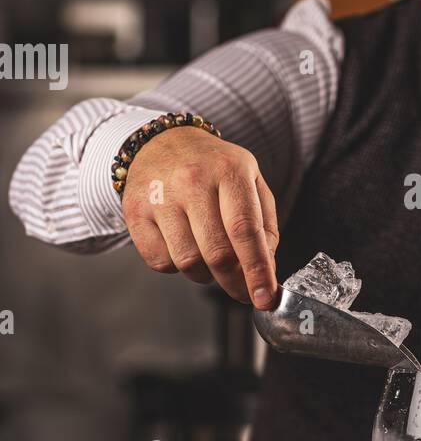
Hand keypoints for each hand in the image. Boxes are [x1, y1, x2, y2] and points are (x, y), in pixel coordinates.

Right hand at [121, 125, 278, 307]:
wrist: (161, 143)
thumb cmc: (213, 168)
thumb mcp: (251, 181)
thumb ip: (264, 225)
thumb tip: (266, 270)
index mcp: (229, 170)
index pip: (245, 230)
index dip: (257, 270)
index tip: (264, 298)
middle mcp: (192, 180)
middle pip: (217, 253)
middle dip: (234, 282)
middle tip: (243, 291)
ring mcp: (160, 196)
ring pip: (188, 262)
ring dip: (205, 274)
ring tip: (209, 256)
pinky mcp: (134, 211)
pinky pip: (160, 262)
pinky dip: (176, 266)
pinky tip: (182, 244)